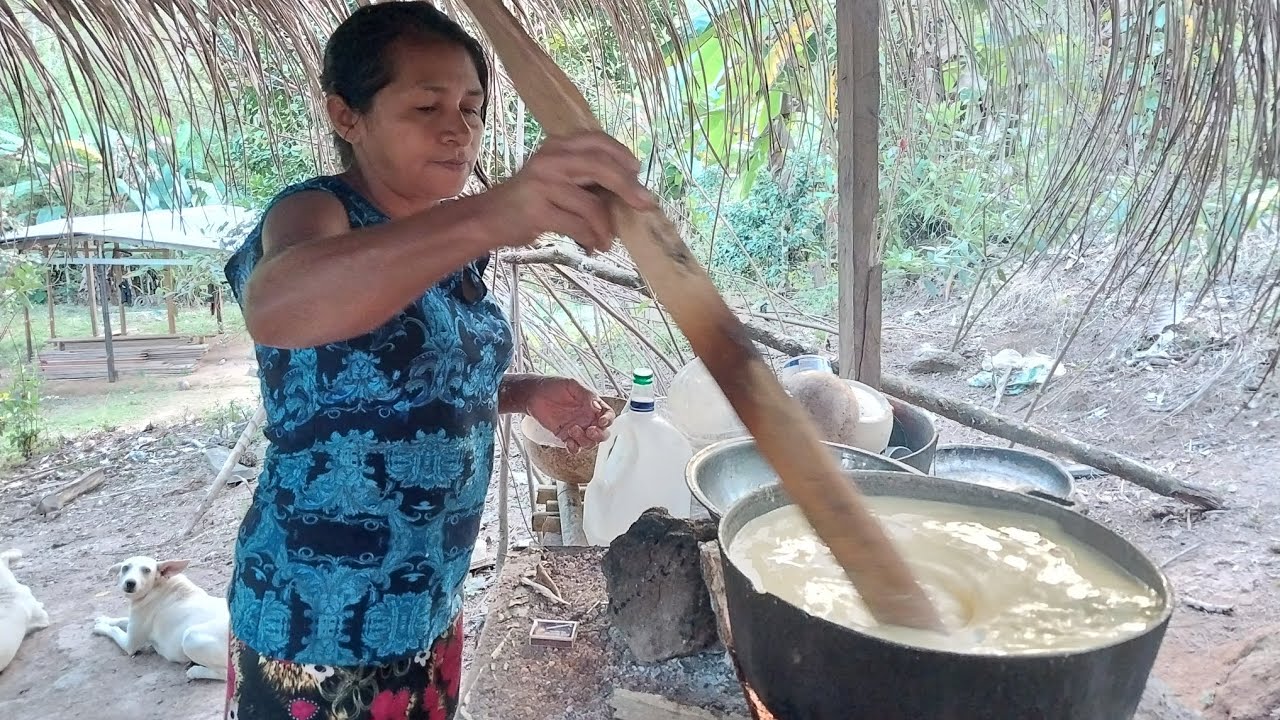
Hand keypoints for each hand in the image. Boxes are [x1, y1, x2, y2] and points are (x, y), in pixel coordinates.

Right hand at [486, 131, 656, 252]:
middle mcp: (551, 160)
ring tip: (608, 241)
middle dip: (628, 187)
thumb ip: (586, 177)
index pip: (597, 141)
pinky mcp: (537, 211)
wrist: (488, 218)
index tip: (636, 171)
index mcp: (558, 146)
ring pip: (591, 205)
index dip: (621, 154)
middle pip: (600, 167)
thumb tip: (629, 191)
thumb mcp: (557, 178)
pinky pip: (577, 226)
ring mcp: (542, 184)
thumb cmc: (530, 200)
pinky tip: (593, 247)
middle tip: (645, 204)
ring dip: (607, 227)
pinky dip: (591, 239)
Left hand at [523, 377, 614, 453]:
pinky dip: (574, 448)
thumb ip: (586, 395)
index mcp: (592, 405)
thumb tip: (597, 407)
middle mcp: (586, 418)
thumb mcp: (572, 384)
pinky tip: (569, 442)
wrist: (533, 394)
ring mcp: (576, 428)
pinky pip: (574, 447)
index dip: (609, 420)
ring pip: (590, 443)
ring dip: (584, 440)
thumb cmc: (553, 385)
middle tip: (590, 430)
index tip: (602, 421)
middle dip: (599, 435)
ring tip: (572, 430)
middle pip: (603, 433)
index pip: (608, 415)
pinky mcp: (564, 436)